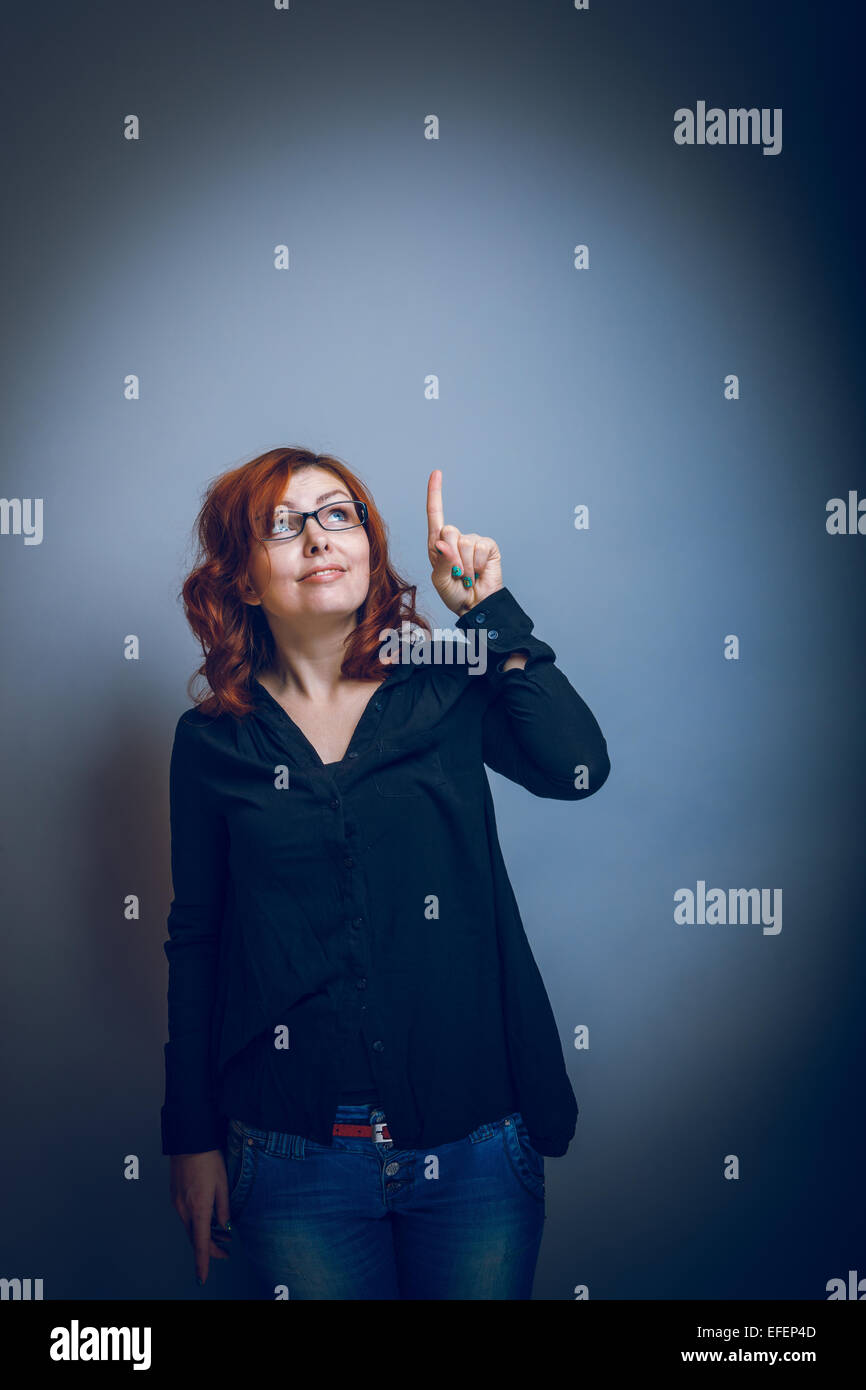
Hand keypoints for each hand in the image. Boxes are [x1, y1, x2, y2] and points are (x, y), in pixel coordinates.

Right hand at [169, 1150, 231, 1285]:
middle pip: (195, 1238)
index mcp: (198, 1207)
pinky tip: (209, 1219)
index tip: (202, 1279)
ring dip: (205, 1235)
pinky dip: (198, 1222)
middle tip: (226, 1253)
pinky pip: (186, 1216)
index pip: (200, 1243)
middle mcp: (184, 1209)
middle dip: (210, 1249)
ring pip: (191, 1227)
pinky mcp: (175, 1196)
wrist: (188, 1140)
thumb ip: (223, 1207)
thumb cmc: (208, 1159)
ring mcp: (177, 1203)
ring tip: (223, 1236)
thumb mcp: (222, 1183)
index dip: (203, 1262)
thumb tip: (224, 1226)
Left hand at [426, 469, 503, 615]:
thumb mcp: (441, 581)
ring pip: (464, 542)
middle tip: (456, 573)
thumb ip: (441, 562)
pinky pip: (479, 547)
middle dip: (450, 555)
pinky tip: (479, 572)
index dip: (435, 494)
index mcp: (438, 545)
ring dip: (464, 565)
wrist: (477, 605)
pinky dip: (477, 564)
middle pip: (448, 531)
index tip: (437, 473)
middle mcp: (455, 539)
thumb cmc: (455, 594)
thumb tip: (444, 544)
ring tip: (467, 576)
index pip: (435, 515)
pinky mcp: (488, 546)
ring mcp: (473, 541)